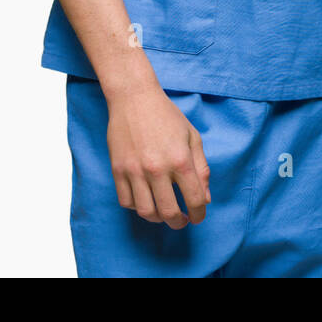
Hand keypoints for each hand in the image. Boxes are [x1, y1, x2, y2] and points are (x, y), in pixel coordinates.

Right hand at [106, 85, 210, 228]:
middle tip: (182, 221)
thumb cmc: (167, 116)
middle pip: (169, 212)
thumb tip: (204, 198)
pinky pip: (126, 201)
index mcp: (180, 159)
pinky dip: (137, 207)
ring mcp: (135, 171)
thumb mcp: (193, 137)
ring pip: (145, 211)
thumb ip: (201, 169)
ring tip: (164, 213)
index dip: (199, 213)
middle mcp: (157, 168)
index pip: (194, 199)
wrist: (134, 99)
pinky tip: (146, 200)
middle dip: (179, 222)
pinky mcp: (117, 170)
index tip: (198, 216)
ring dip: (158, 218)